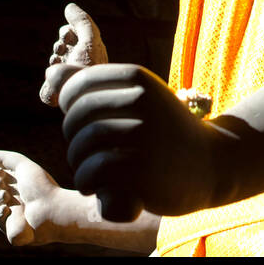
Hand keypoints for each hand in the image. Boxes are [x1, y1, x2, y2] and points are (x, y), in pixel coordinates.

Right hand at [0, 150, 62, 246]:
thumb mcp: (23, 166)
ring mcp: (15, 216)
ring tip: (5, 196)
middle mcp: (15, 200)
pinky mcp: (15, 231)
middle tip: (2, 184)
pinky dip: (0, 216)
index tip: (1, 173)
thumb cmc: (41, 186)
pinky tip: (6, 209)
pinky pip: (1, 224)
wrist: (53, 208)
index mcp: (17, 185)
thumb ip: (5, 159)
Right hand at [40, 3, 106, 106]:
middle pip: (62, 45)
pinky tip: (53, 76)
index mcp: (90, 53)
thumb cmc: (90, 68)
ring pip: (54, 61)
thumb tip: (69, 7)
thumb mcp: (90, 40)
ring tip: (60, 62)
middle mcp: (80, 65)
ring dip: (55, 58)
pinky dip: (49, 78)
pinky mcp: (57, 93)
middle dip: (60, 44)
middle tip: (63, 49)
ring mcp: (68, 78)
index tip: (67, 35)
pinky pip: (47, 82)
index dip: (67, 32)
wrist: (81, 96)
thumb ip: (82, 22)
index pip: (74, 35)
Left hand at [59, 64, 227, 217]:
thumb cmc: (165, 130)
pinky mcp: (142, 172)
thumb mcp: (136, 98)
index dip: (70, 110)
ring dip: (79, 167)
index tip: (86, 125)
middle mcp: (140, 101)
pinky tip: (100, 189)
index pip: (75, 88)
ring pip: (80, 148)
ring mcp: (142, 136)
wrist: (214, 164)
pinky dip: (89, 185)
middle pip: (76, 119)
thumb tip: (50, 75)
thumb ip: (92, 84)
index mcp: (137, 77)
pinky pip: (91, 175)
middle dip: (74, 140)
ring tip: (93, 175)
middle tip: (89, 155)